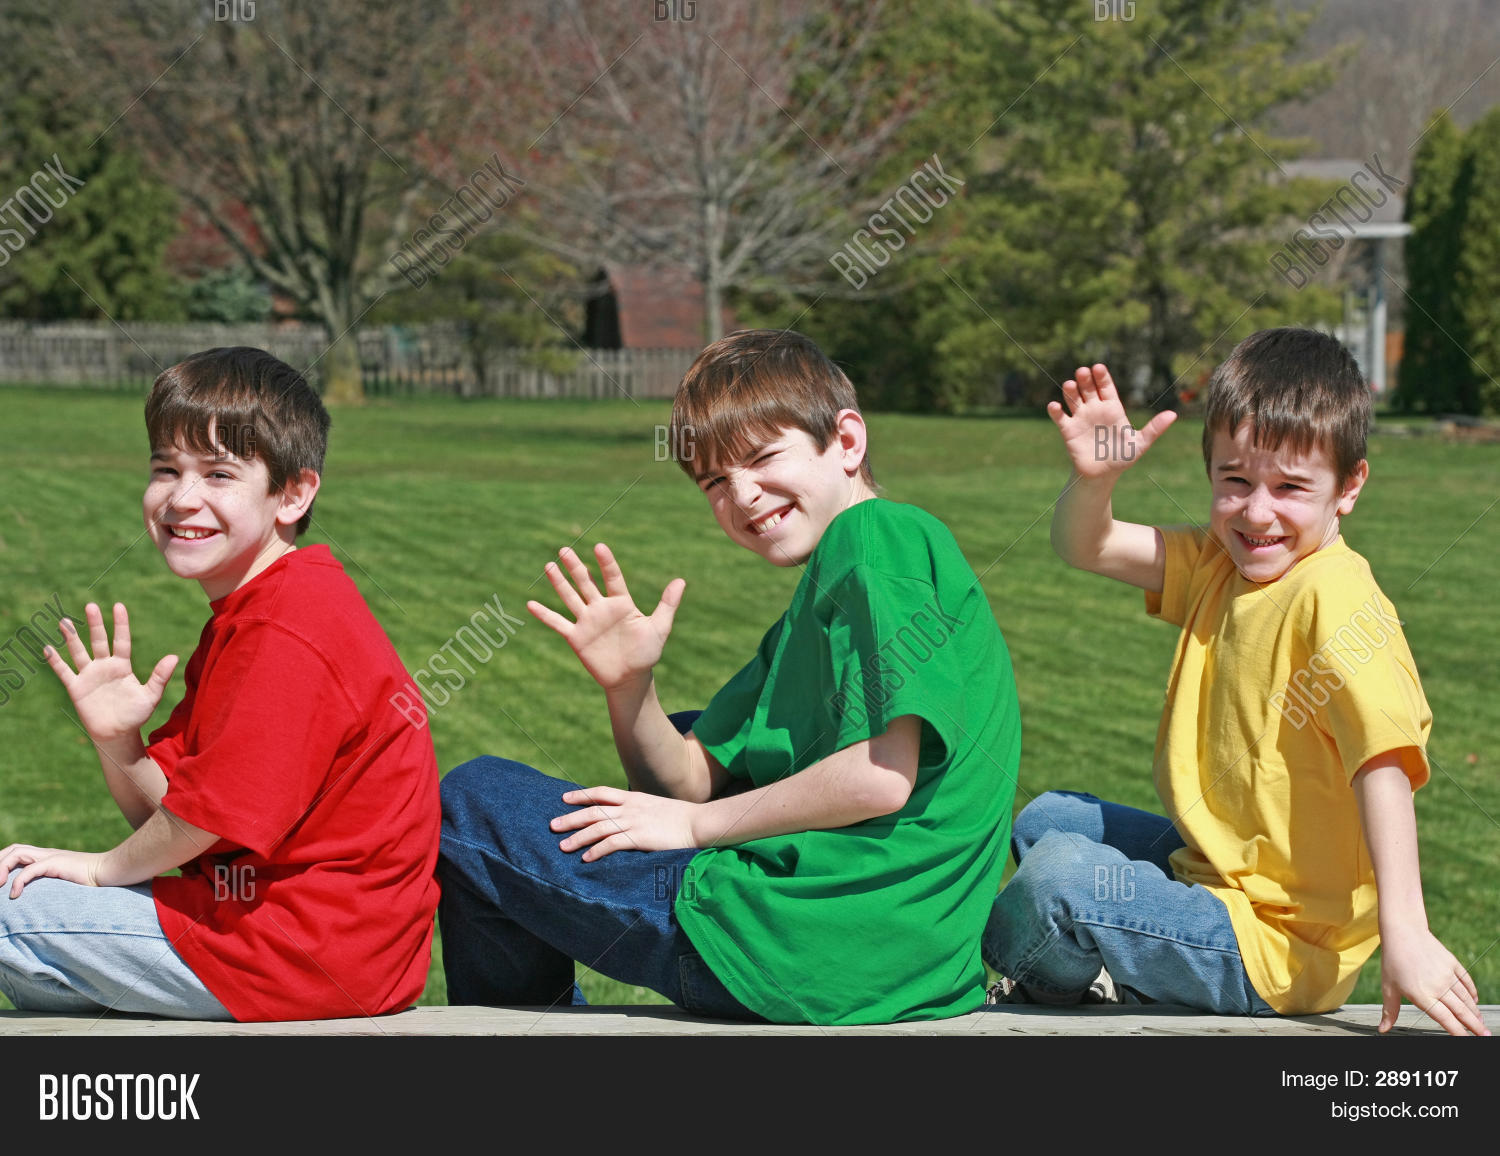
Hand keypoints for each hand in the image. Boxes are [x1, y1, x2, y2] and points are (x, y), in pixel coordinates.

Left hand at [1, 843, 103, 897]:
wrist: (110, 872)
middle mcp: (46, 854)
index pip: (18, 852)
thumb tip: (38, 900)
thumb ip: (52, 885)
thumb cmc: (92, 881)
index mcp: (47, 857)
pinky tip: (15, 895)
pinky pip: (29, 870)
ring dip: (2, 869)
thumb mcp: (65, 883)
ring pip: (17, 853)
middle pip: (13, 848)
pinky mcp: (56, 863)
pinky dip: (18, 882)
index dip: (4, 862)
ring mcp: (51, 856)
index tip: (0, 882)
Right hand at [44, 602, 177, 744]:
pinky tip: (48, 648)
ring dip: (71, 637)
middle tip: (91, 606)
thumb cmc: (136, 715)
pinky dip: (55, 661)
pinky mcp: (76, 687)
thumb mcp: (150, 695)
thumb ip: (160, 676)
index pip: (121, 640)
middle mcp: (104, 667)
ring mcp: (89, 676)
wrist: (117, 734)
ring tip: (65, 621)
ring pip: (79, 652)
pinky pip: (64, 671)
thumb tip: (174, 657)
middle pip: (98, 641)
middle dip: (95, 624)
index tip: (118, 606)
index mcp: (122, 666)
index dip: (120, 624)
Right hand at [527, 544, 684, 692]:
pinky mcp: (577, 638)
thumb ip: (667, 604)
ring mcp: (587, 622)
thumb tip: (681, 580)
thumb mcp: (659, 628)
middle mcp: (601, 608)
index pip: (613, 578)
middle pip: (586, 582)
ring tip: (549, 565)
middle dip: (575, 566)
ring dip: (559, 583)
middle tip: (564, 549)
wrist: (631, 678)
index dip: (606, 563)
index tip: (599, 547)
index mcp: (621, 603)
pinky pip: (558, 623)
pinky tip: (530, 604)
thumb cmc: (646, 653)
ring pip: (570, 597)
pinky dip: (544, 615)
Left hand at [551, 786, 698, 860]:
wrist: (698, 822)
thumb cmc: (679, 818)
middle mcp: (630, 808)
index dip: (582, 795)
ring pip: (598, 828)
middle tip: (553, 825)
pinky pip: (611, 844)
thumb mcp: (655, 807)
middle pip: (593, 811)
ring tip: (562, 845)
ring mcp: (634, 822)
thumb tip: (624, 816)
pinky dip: (596, 851)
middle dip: (571, 818)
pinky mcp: (639, 838)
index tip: (565, 798)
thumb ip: (638, 809)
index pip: (601, 793)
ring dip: (578, 837)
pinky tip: (586, 858)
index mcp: (633, 798)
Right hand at [1048, 364, 1175, 479]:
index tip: (1098, 368)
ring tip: (1070, 385)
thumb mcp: (1140, 443)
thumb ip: (1154, 428)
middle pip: (1088, 388)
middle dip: (1085, 379)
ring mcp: (1081, 418)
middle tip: (1083, 372)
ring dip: (1070, 390)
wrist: (1103, 475)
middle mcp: (1095, 409)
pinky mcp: (1068, 430)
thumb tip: (1173, 415)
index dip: (1102, 377)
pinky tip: (1055, 406)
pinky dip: (1056, 410)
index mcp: (1112, 408)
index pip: (1106, 387)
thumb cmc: (1122, 458)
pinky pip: (1060, 417)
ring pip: (1073, 399)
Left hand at [1378, 927, 1489, 1036]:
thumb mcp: (1388, 987)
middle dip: (1475, 1026)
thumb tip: (1382, 1029)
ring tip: (1480, 1022)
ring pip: (1466, 998)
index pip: (1445, 1019)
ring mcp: (1447, 975)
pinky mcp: (1452, 964)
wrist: (1403, 931)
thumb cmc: (1393, 960)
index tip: (1466, 1039)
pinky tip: (1475, 1001)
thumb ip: (1390, 1011)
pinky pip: (1466, 982)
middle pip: (1461, 1011)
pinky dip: (1472, 993)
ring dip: (1475, 1011)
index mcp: (1422, 995)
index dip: (1457, 1032)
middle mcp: (1438, 987)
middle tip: (1485, 1036)